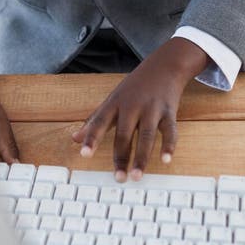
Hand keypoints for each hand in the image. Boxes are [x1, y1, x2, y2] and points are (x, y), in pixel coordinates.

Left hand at [72, 38, 208, 180]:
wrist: (164, 65)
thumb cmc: (134, 86)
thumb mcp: (112, 99)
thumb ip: (94, 120)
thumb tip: (74, 138)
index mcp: (115, 103)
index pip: (100, 121)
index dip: (91, 138)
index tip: (84, 154)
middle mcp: (132, 105)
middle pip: (124, 134)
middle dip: (121, 157)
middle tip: (119, 178)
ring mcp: (151, 108)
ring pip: (146, 135)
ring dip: (141, 157)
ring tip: (137, 176)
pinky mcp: (169, 111)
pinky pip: (169, 130)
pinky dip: (168, 145)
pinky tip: (166, 160)